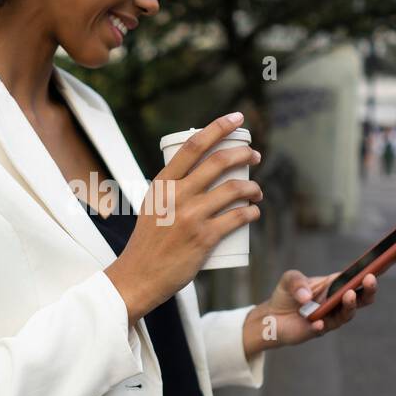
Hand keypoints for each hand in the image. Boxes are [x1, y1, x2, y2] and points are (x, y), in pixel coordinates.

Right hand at [105, 113, 261, 327]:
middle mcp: (177, 195)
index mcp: (162, 183)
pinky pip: (237, 218)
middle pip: (219, 162)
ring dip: (253, 188)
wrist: (139, 276)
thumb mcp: (153, 206)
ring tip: (257, 192)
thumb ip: (172, 189)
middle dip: (244, 154)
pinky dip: (252, 212)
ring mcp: (191, 216)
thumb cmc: (148, 242)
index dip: (219, 127)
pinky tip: (254, 212)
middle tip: (255, 157)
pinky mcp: (204, 238)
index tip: (237, 119)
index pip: (193, 146)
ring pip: (234, 190)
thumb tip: (201, 173)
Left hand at [242, 247, 395, 354]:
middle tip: (371, 277)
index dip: (388, 259)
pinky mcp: (321, 329)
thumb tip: (307, 298)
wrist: (273, 318)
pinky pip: (325, 326)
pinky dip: (321, 323)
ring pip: (350, 311)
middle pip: (366, 294)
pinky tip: (316, 321)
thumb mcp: (290, 279)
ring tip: (347, 295)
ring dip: (351, 303)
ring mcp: (334, 315)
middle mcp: (342, 298)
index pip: (368, 269)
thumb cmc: (287, 294)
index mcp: (340, 281)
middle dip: (371, 287)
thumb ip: (297, 282)